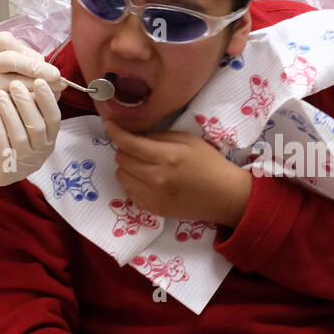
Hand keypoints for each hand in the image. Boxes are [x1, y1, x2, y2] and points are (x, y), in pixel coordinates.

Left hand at [0, 79, 61, 227]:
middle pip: (37, 127)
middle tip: (15, 84)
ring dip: (10, 114)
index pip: (54, 118)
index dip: (48, 100)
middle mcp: (39, 153)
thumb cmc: (6, 135)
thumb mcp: (23, 120)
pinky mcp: (5, 172)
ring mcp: (23, 164)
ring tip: (0, 95)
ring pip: (20, 137)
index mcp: (48, 139)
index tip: (39, 80)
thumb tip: (43, 74)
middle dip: (27, 104)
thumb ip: (33, 104)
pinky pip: (3, 149)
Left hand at [104, 119, 252, 226]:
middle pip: (121, 159)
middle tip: (139, 147)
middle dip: (125, 149)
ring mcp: (153, 196)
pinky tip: (148, 179)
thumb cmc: (208, 163)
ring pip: (121, 175)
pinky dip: (133, 182)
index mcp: (167, 156)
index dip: (115, 132)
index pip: (129, 143)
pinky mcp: (153, 210)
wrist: (224, 196)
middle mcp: (156, 178)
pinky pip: (129, 192)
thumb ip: (158, 137)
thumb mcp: (187, 140)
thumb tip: (135, 135)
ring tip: (144, 164)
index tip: (109, 124)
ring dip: (127, 166)